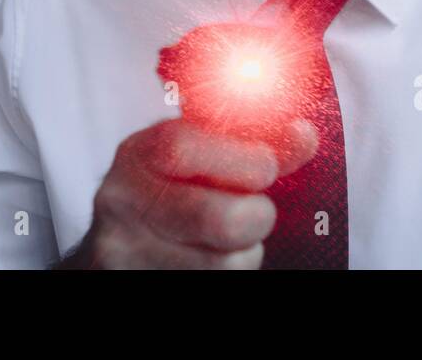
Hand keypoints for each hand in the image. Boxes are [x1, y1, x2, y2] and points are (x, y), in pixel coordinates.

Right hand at [60, 116, 318, 268]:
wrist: (119, 244)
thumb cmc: (170, 193)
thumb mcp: (196, 158)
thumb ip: (251, 145)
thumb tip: (302, 135)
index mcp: (137, 155)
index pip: (183, 148)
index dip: (242, 158)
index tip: (266, 167)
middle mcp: (122, 203)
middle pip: (221, 219)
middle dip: (256, 216)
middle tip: (252, 212)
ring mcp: (125, 254)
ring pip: (227, 265)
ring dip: (244, 254)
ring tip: (222, 241)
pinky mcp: (137, 285)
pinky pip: (216, 286)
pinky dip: (227, 276)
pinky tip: (204, 260)